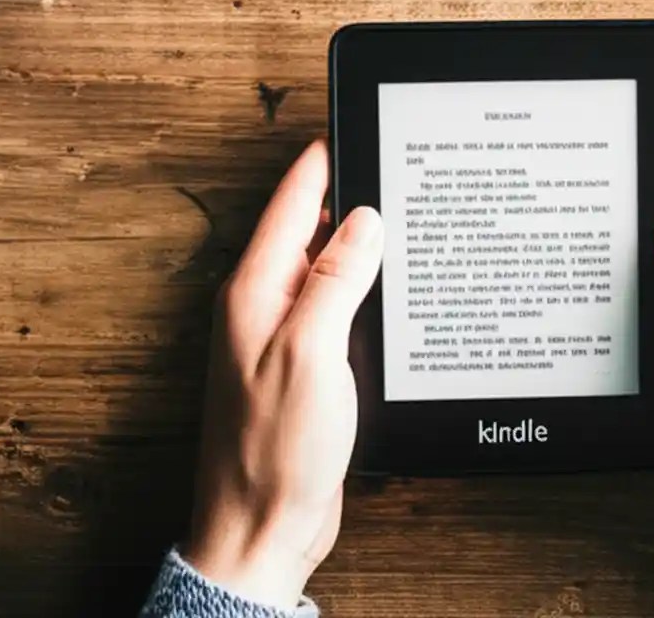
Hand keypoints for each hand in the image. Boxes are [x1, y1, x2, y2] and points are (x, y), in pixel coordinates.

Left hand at [183, 139, 382, 607]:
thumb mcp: (310, 351)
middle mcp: (263, 308)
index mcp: (255, 293)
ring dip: (357, 245)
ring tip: (398, 217)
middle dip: (347, 197)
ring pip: (324, 270)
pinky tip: (387, 291)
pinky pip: (334, 309)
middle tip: (390, 166)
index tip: (350, 127)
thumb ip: (334, 279)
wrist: (264, 526)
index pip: (291, 205)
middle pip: (307, 231)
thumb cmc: (274, 450)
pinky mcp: (304, 368)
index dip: (324, 163)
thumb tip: (364, 220)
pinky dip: (361, 291)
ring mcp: (282, 338)